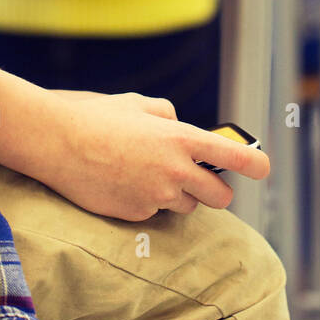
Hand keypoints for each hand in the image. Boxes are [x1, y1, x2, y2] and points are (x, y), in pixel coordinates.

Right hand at [33, 90, 269, 221]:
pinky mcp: (137, 215)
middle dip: (213, 191)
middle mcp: (175, 171)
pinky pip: (154, 213)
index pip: (232, 156)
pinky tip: (123, 183)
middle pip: (218, 197)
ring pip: (186, 207)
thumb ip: (169, 116)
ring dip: (177, 195)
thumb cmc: (97, 117)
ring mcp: (156, 197)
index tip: (262, 167)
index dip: (254, 164)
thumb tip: (182, 127)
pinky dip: (146, 202)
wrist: (57, 142)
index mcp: (180, 138)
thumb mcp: (139, 103)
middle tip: (198, 178)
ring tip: (146, 173)